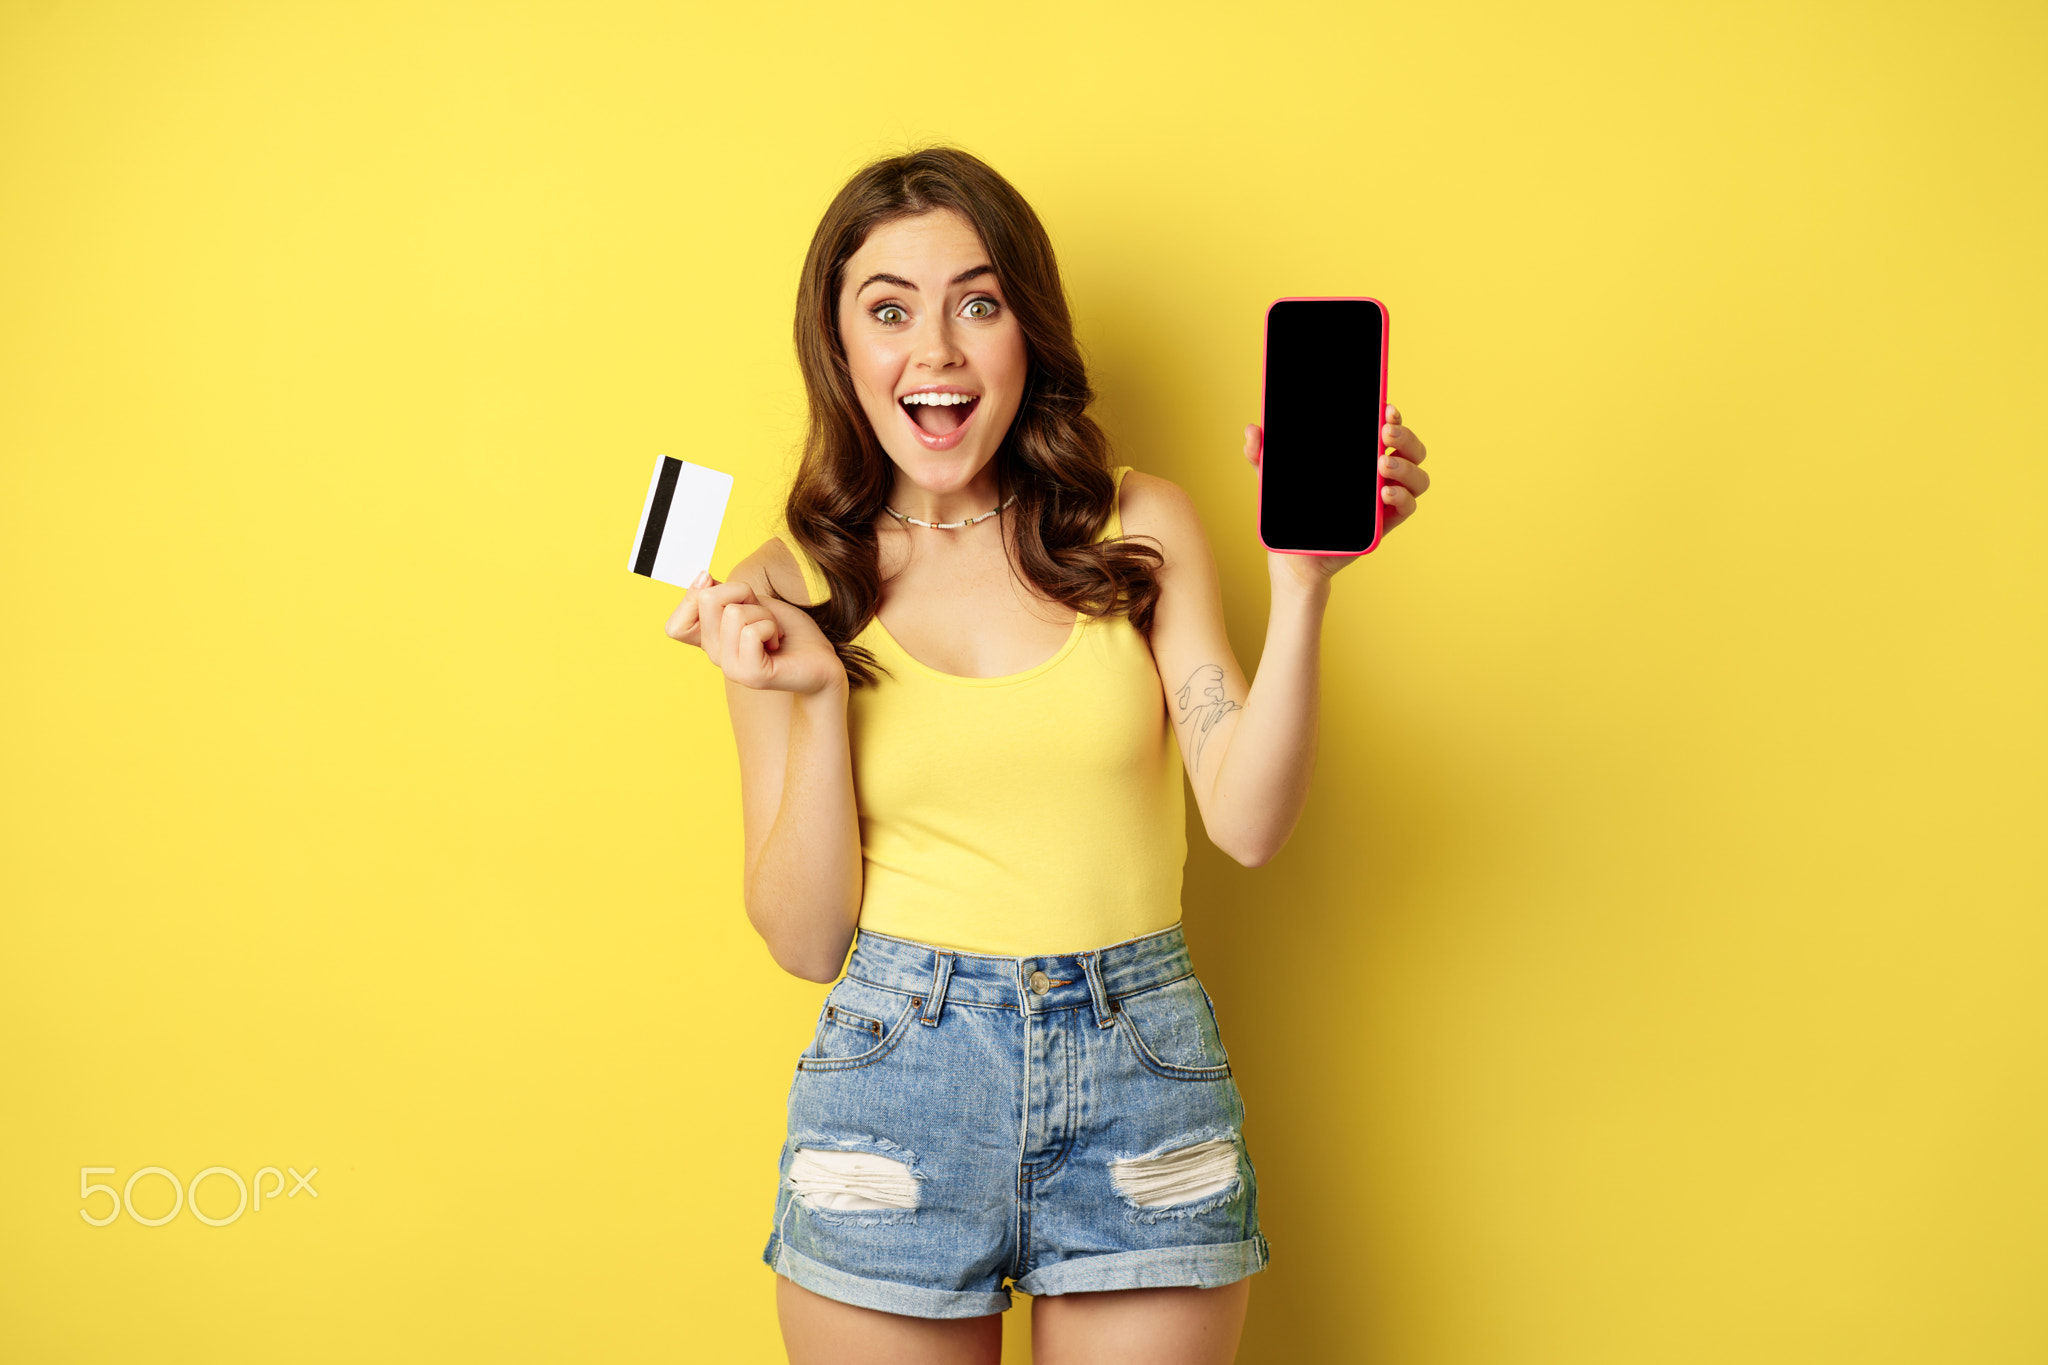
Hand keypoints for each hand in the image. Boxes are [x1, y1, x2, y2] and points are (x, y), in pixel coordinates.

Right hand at [665, 572, 847, 695]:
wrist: (821, 660)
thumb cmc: (789, 631)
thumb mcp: (752, 602)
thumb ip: (722, 596)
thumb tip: (704, 578)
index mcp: (711, 641)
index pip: (674, 627)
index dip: (695, 598)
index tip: (732, 595)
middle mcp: (715, 657)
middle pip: (707, 600)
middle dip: (744, 594)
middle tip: (763, 615)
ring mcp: (731, 669)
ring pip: (734, 613)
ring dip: (763, 613)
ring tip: (774, 632)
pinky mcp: (751, 675)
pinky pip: (751, 631)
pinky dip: (771, 627)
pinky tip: (778, 643)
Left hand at [1242, 402, 1429, 585]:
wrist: (1292, 555)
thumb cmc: (1290, 511)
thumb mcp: (1273, 479)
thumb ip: (1262, 455)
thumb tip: (1252, 430)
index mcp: (1360, 455)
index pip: (1388, 429)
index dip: (1393, 416)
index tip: (1386, 407)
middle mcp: (1379, 474)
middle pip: (1412, 450)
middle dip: (1406, 437)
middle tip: (1386, 432)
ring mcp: (1385, 499)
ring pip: (1418, 478)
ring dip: (1407, 468)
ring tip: (1383, 466)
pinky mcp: (1384, 524)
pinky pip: (1407, 507)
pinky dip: (1402, 497)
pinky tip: (1383, 493)